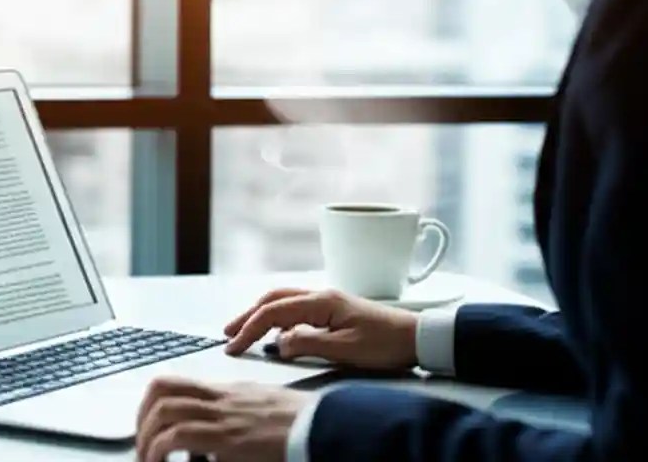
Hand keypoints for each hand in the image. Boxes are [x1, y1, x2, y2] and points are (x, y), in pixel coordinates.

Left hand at [135, 376, 312, 461]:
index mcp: (227, 392)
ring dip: (146, 436)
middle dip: (142, 416)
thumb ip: (236, 416)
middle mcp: (221, 398)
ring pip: (164, 410)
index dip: (151, 402)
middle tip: (142, 443)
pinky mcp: (228, 437)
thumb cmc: (303, 423)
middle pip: (161, 389)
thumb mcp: (263, 412)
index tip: (147, 426)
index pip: (176, 382)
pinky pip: (178, 436)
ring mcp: (223, 415)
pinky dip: (159, 449)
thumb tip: (216, 438)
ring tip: (147, 458)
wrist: (325, 426)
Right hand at [222, 288, 418, 369]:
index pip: (273, 312)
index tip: (234, 346)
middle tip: (228, 333)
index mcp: (321, 302)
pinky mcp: (333, 310)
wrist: (418, 337)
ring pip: (283, 301)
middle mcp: (321, 296)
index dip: (249, 329)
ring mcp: (327, 301)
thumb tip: (279, 343)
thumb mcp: (346, 350)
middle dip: (247, 315)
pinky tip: (276, 331)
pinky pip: (296, 308)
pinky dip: (277, 316)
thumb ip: (309, 344)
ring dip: (261, 314)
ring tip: (244, 330)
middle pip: (273, 299)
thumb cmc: (386, 344)